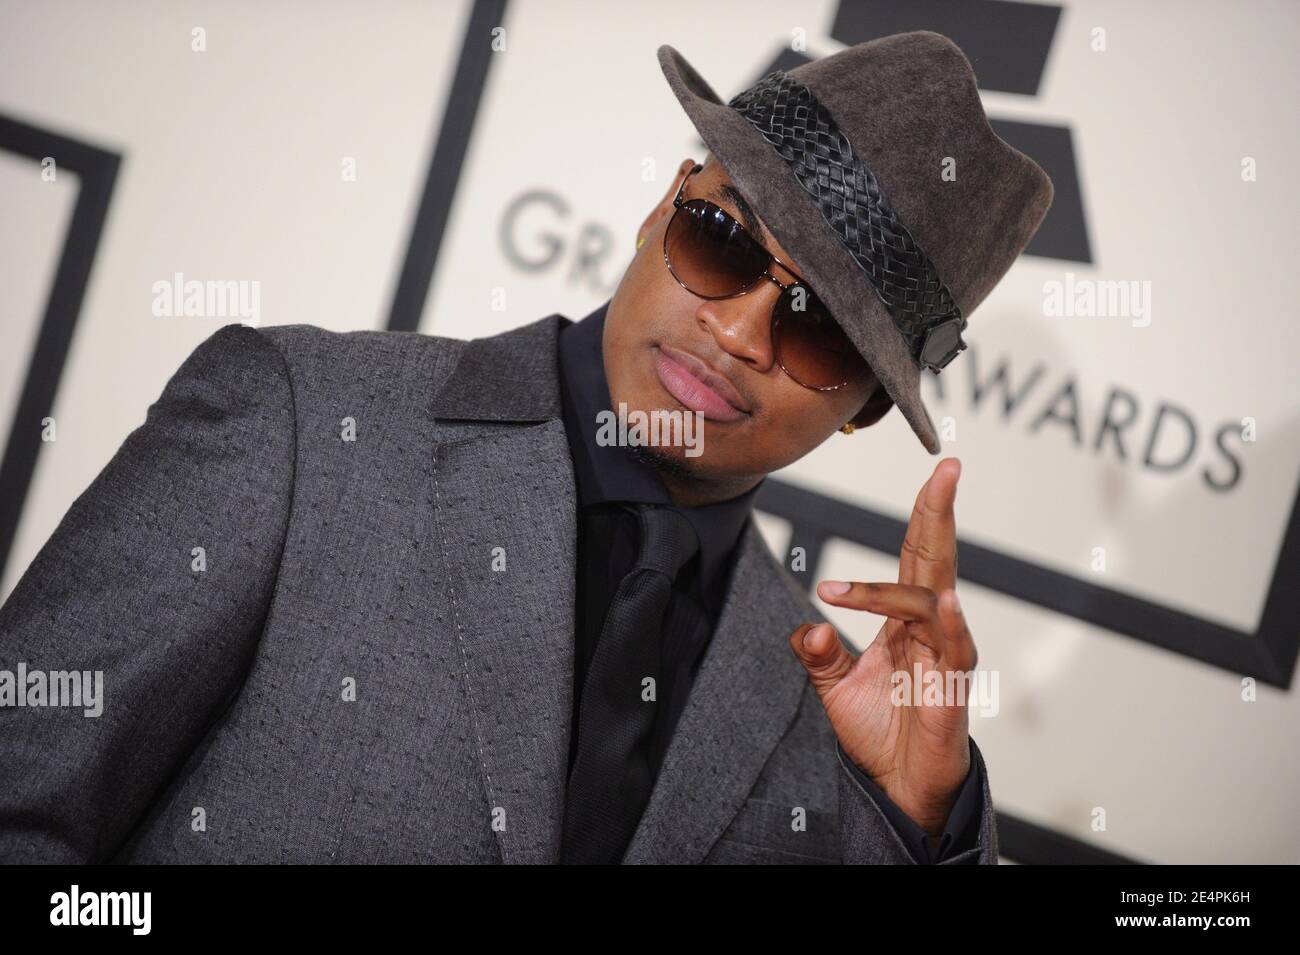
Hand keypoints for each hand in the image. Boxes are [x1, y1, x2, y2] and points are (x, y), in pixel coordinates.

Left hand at [788, 457, 975, 835]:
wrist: (898, 788)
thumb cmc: (879, 734)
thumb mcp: (832, 687)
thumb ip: (815, 653)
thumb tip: (806, 625)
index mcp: (906, 620)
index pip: (916, 556)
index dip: (925, 514)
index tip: (934, 473)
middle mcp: (931, 627)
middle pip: (937, 559)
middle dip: (940, 512)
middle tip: (947, 468)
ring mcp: (946, 653)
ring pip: (928, 600)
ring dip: (884, 590)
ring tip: (835, 592)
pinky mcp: (952, 686)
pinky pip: (954, 647)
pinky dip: (950, 624)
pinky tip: (946, 603)